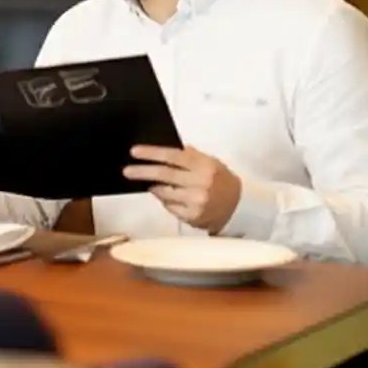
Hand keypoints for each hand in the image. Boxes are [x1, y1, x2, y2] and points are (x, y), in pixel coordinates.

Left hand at [123, 145, 241, 233]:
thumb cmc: (223, 181)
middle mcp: (200, 183)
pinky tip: (168, 196)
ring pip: (164, 193)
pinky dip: (166, 201)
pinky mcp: (193, 217)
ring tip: (151, 183)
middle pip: (164, 175)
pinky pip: (170, 207)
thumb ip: (190, 156)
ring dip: (154, 188)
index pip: (173, 156)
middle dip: (142, 172)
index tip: (135, 152)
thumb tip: (167, 151)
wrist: (240, 207)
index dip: (152, 153)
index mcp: (204, 165)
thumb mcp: (211, 162)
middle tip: (127, 171)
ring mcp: (196, 202)